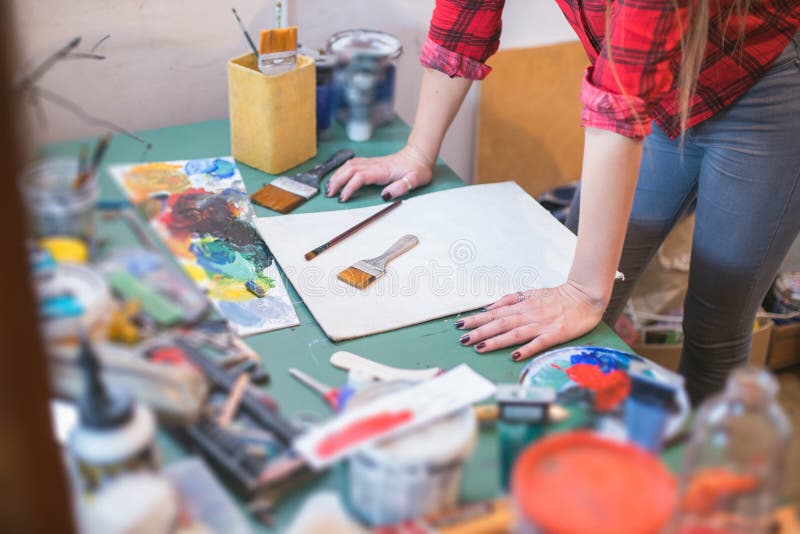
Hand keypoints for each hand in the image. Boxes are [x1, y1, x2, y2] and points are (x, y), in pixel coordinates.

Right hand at [326, 144, 433, 201]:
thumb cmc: (418, 169)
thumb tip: (384, 195)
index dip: (349, 187)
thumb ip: (400, 188)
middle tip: (329, 194)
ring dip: (337, 175)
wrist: (419, 155)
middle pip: (349, 169)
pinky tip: (339, 176)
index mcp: (382, 170)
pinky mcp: (372, 163)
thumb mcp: (414, 180)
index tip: (343, 197)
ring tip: (330, 187)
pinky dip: (343, 170)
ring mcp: (372, 162)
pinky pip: (353, 164)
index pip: (359, 177)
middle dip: (337, 181)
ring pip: (349, 165)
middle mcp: (374, 165)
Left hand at [454, 282, 605, 360]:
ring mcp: (542, 325)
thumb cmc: (557, 297)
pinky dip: (526, 349)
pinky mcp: (556, 334)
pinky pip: (539, 342)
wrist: (586, 296)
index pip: (494, 313)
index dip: (476, 319)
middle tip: (462, 339)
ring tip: (479, 347)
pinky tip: (514, 355)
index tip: (459, 325)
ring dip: (496, 341)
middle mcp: (529, 314)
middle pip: (500, 323)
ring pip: (515, 333)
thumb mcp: (531, 293)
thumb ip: (510, 300)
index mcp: (522, 305)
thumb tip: (489, 307)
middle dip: (480, 331)